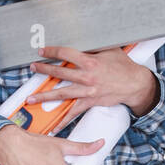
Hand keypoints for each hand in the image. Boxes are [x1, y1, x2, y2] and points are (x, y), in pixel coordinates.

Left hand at [29, 45, 159, 123]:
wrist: (134, 84)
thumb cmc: (122, 66)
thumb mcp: (109, 50)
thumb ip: (93, 47)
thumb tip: (80, 40)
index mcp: (90, 61)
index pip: (65, 54)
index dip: (51, 52)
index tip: (42, 51)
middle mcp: (86, 77)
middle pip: (59, 73)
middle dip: (43, 70)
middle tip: (32, 68)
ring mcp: (87, 91)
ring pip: (61, 94)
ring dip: (44, 96)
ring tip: (31, 98)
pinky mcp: (89, 102)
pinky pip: (73, 112)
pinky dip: (63, 120)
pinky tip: (53, 125)